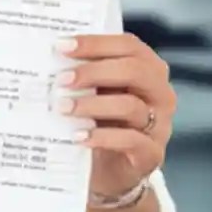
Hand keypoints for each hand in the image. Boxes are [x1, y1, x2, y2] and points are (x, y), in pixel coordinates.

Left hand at [54, 33, 175, 202]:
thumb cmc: (101, 120)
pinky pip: (130, 140)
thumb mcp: (95, 91)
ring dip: (92, 105)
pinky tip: (78, 136)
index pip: (128, 45)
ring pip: (130, 106)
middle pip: (134, 70)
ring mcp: (160, 124)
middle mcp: (160, 93)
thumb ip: (84, 72)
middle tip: (62, 79)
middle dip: (94, 71)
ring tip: (63, 107)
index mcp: (148, 68)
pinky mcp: (151, 153)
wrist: (108, 168)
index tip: (62, 46)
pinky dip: (102, 136)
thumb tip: (51, 55)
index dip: (95, 43)